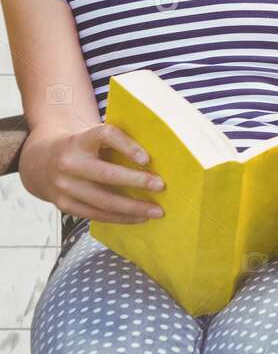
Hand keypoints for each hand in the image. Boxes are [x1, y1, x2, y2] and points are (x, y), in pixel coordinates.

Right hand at [40, 124, 164, 223]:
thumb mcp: (91, 136)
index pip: (105, 135)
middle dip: (136, 182)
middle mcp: (69, 162)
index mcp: (80, 139)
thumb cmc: (81, 147)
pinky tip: (138, 218)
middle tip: (161, 186)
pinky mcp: (64, 205)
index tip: (147, 159)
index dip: (127, 146)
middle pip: (106, 174)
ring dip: (132, 207)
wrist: (41, 162)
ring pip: (103, 200)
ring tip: (156, 211)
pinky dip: (120, 217)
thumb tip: (158, 151)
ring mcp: (64, 186)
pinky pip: (96, 214)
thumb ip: (115, 140)